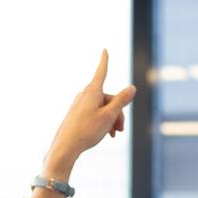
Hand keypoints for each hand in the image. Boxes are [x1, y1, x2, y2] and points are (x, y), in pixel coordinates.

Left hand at [41, 49, 137, 182]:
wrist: (65, 147)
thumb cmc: (87, 130)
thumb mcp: (109, 115)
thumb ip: (121, 100)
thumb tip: (132, 87)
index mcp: (92, 92)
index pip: (101, 72)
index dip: (105, 61)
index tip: (104, 49)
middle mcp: (85, 95)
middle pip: (109, 98)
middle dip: (118, 112)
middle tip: (121, 130)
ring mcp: (80, 105)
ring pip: (103, 108)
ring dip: (112, 119)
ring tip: (114, 134)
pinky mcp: (77, 114)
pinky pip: (95, 114)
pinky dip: (103, 122)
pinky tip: (108, 135)